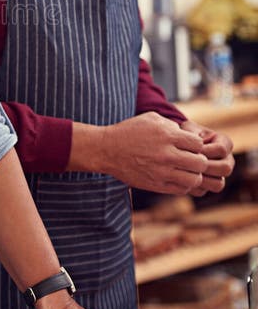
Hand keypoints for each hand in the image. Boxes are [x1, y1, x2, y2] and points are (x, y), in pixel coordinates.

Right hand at [88, 112, 209, 193]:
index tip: (188, 146)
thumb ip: (172, 125)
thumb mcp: (151, 119)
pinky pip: (182, 189)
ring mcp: (162, 172)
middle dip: (199, 161)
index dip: (197, 145)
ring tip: (186, 170)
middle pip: (201, 163)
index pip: (199, 144)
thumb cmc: (129, 131)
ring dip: (194, 175)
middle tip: (191, 159)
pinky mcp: (156, 185)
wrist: (107, 150)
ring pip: (195, 179)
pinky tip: (177, 177)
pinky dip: (184, 184)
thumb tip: (188, 135)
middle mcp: (167, 154)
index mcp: (167, 136)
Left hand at [179, 120, 234, 195]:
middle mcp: (227, 160)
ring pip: (218, 184)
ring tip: (186, 173)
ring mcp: (220, 175)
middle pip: (225, 168)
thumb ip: (192, 132)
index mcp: (225, 143)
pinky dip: (193, 187)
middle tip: (189, 164)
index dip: (205, 150)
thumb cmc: (184, 133)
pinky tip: (182, 179)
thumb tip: (198, 142)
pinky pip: (205, 191)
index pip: (221, 149)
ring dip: (201, 179)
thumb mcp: (188, 128)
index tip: (190, 148)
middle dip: (205, 167)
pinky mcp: (209, 185)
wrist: (178, 145)